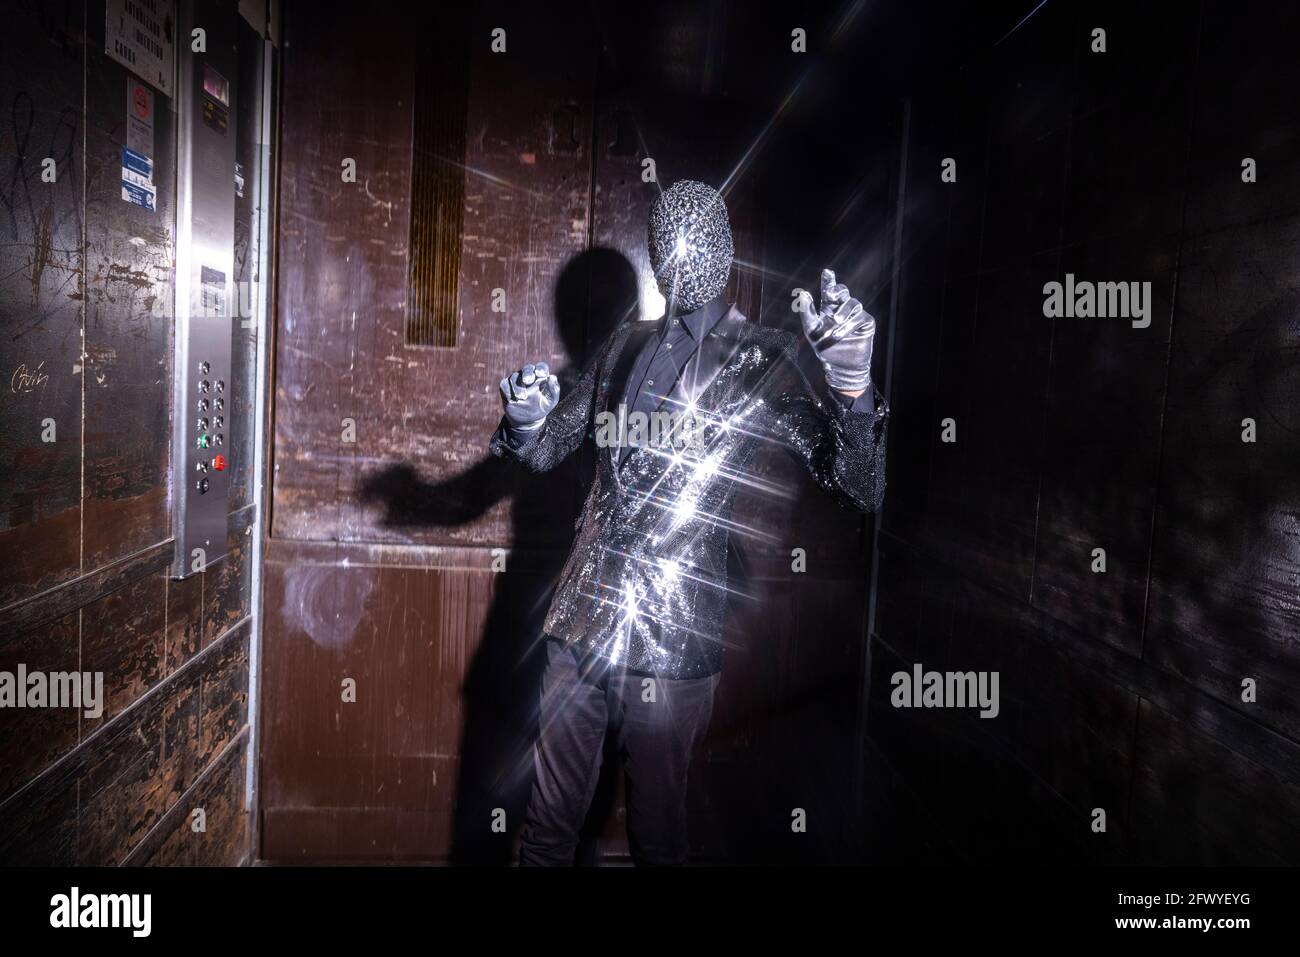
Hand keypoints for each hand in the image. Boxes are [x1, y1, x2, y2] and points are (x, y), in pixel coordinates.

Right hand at [499, 361, 559, 431]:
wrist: (528, 420)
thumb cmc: (542, 407)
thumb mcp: (550, 401)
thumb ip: (554, 390)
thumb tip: (552, 377)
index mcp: (540, 377)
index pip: (541, 367)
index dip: (541, 369)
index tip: (541, 374)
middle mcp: (528, 376)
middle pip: (527, 369)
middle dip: (527, 374)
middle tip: (527, 381)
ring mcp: (516, 381)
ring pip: (514, 377)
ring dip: (518, 387)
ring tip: (522, 397)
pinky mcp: (506, 388)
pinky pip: (504, 385)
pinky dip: (508, 390)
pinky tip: (513, 399)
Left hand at [793, 268, 874, 393]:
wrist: (840, 366)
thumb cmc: (825, 348)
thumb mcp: (812, 331)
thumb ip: (807, 313)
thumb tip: (803, 293)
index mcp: (829, 309)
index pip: (829, 291)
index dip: (829, 281)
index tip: (827, 272)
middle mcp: (843, 309)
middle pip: (843, 292)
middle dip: (838, 290)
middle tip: (830, 294)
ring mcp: (855, 315)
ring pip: (853, 303)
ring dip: (843, 312)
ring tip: (835, 322)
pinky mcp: (866, 323)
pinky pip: (859, 317)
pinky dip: (849, 324)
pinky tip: (840, 334)